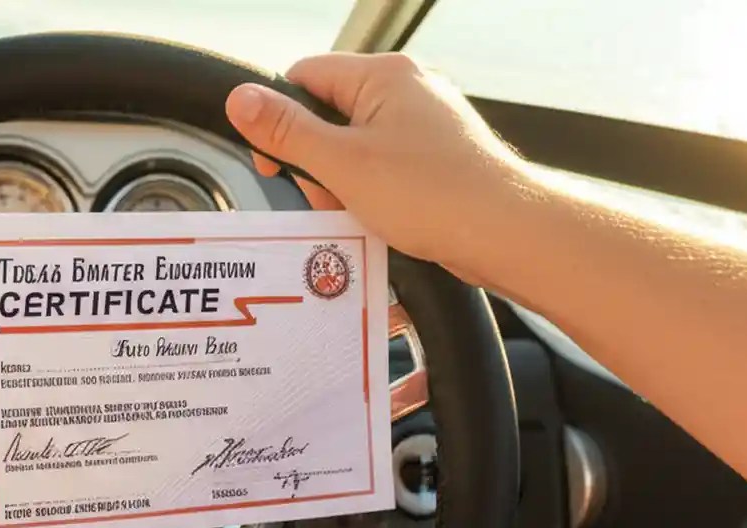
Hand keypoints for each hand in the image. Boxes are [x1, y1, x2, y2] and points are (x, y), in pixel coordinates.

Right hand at [226, 52, 538, 285]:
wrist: (507, 233)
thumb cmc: (436, 194)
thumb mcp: (342, 164)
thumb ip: (286, 131)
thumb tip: (240, 100)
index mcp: (383, 76)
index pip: (304, 77)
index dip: (279, 120)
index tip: (276, 160)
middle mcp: (407, 90)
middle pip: (328, 116)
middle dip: (317, 163)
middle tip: (328, 197)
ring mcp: (425, 124)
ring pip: (355, 149)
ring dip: (343, 186)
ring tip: (360, 214)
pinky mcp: (436, 158)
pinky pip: (383, 169)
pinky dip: (371, 196)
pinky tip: (380, 221)